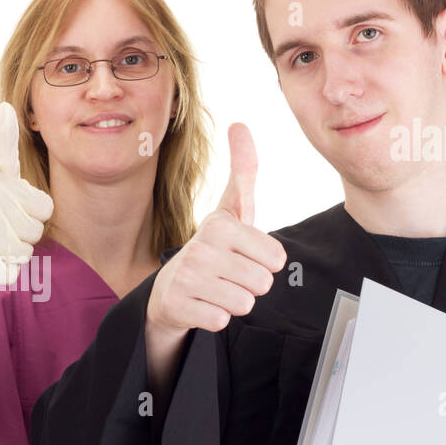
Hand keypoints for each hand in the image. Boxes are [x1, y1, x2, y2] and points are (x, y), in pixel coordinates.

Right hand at [146, 123, 287, 336]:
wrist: (169, 288)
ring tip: (215, 288)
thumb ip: (243, 169)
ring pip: (244, 304)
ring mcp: (187, 278)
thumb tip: (239, 123)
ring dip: (233, 301)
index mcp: (220, 225)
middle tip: (228, 275)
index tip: (241, 255)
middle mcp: (200, 248)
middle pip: (262, 283)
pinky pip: (221, 321)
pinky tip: (201, 304)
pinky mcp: (177, 306)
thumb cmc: (211, 248)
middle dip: (250, 285)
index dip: (264, 262)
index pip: (276, 258)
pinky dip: (214, 317)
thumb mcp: (230, 209)